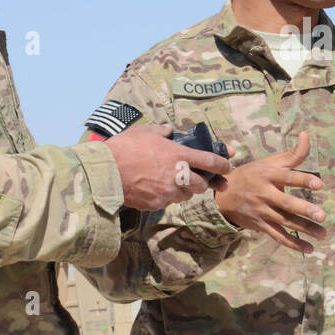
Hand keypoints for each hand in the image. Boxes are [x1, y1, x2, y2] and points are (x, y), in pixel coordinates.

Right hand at [103, 125, 233, 210]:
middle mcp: (177, 175)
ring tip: (175, 184)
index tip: (228, 166)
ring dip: (184, 191)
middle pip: (201, 184)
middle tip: (202, 181)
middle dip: (204, 183)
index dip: (222, 164)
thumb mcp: (144, 132)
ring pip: (185, 195)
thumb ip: (161, 131)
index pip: (210, 161)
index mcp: (178, 155)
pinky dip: (166, 197)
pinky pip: (167, 202)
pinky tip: (156, 190)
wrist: (106, 172)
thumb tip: (169, 129)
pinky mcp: (156, 204)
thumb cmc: (124, 148)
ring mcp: (167, 192)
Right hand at [215, 132, 326, 252]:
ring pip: (285, 222)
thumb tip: (307, 135)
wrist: (225, 194)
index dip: (303, 180)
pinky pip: (278, 236)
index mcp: (269, 175)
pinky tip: (309, 249)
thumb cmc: (255, 174)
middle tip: (322, 215)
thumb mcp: (271, 161)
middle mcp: (265, 193)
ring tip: (323, 234)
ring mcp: (262, 211)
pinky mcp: (261, 225)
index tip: (319, 185)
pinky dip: (293, 244)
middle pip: (286, 203)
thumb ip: (293, 153)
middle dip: (304, 210)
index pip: (288, 177)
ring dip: (304, 229)